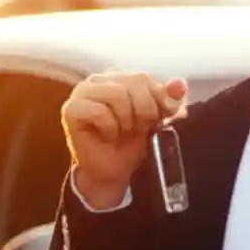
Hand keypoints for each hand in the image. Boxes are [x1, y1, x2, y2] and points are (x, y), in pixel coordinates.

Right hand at [61, 71, 186, 207]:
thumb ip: (168, 99)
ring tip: (121, 132)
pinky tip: (106, 136)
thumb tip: (179, 84)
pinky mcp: (71, 109)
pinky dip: (109, 128)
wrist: (113, 172)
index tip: (157, 120)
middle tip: (136, 129)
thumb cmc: (132, 143)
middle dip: (144, 111)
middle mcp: (99, 79)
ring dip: (126, 120)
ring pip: (117, 95)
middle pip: (134, 82)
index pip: (144, 78)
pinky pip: (99, 111)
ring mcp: (82, 92)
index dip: (157, 101)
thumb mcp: (157, 119)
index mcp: (119, 77)